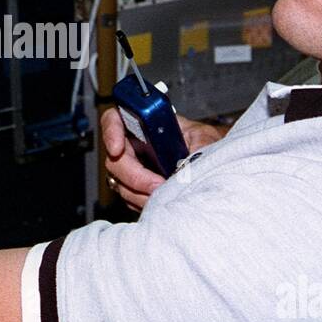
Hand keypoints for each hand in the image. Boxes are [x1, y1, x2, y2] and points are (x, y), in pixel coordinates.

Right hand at [100, 109, 227, 211]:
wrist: (210, 163)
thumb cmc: (205, 144)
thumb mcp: (205, 138)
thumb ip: (198, 145)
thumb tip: (190, 163)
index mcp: (146, 123)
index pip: (115, 119)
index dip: (111, 132)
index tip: (117, 149)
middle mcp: (134, 144)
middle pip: (115, 158)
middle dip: (134, 175)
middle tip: (158, 184)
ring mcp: (132, 167)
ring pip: (119, 182)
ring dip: (140, 193)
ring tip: (166, 195)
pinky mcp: (135, 187)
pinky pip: (129, 197)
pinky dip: (144, 202)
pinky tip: (163, 200)